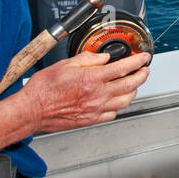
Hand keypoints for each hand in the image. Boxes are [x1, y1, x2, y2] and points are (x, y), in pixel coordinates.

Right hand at [22, 50, 150, 132]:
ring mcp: (96, 109)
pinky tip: (116, 100)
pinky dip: (119, 106)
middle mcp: (97, 95)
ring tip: (134, 84)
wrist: (33, 110)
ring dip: (133, 91)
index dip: (138, 61)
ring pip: (125, 101)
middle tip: (144, 69)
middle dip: (142, 75)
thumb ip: (88, 59)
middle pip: (130, 85)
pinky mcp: (91, 120)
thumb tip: (103, 57)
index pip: (123, 68)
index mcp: (92, 79)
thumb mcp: (65, 64)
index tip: (144, 58)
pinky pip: (113, 113)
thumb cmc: (44, 89)